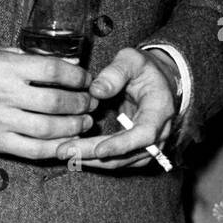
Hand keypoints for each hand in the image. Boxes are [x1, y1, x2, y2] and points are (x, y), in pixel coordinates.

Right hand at [0, 50, 95, 159]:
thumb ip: (29, 58)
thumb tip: (69, 63)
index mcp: (5, 67)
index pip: (52, 70)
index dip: (76, 76)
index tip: (86, 80)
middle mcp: (3, 94)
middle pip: (55, 101)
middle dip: (80, 103)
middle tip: (91, 103)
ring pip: (48, 128)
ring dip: (74, 126)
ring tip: (85, 122)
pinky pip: (33, 149)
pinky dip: (56, 147)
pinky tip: (68, 141)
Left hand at [57, 47, 176, 170]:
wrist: (159, 81)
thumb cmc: (145, 69)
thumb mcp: (132, 60)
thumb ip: (115, 73)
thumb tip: (96, 91)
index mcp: (160, 110)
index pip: (144, 134)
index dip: (121, 144)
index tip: (98, 150)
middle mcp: (158, 133)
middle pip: (126, 154)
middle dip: (93, 155)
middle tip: (63, 151)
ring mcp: (148, 145)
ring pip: (119, 161)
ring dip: (91, 160)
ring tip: (63, 152)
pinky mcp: (136, 150)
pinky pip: (115, 160)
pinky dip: (94, 159)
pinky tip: (74, 153)